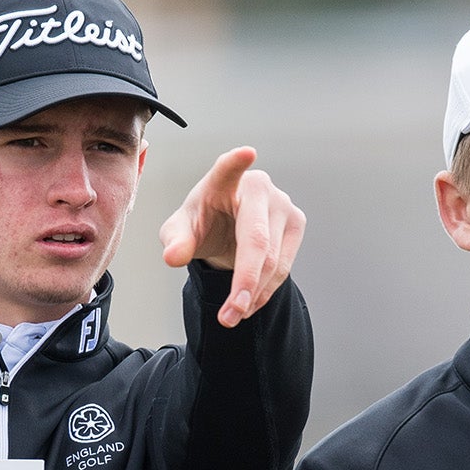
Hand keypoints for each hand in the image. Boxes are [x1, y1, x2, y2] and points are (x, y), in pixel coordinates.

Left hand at [159, 145, 305, 326]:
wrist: (227, 229)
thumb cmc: (202, 223)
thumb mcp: (180, 232)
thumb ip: (175, 242)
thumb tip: (173, 257)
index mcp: (222, 181)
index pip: (228, 169)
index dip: (235, 163)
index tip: (246, 153)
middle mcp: (259, 187)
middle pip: (256, 240)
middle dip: (244, 282)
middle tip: (229, 316)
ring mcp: (283, 203)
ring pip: (272, 260)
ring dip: (253, 294)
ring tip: (232, 315)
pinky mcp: (296, 223)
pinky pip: (284, 267)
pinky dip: (264, 291)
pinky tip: (248, 303)